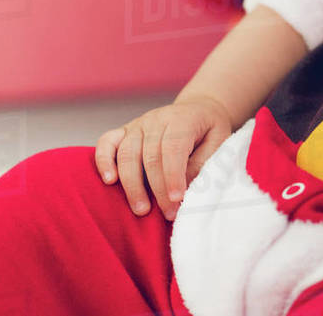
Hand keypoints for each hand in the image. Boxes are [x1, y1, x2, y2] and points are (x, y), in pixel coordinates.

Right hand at [93, 95, 232, 220]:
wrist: (198, 108)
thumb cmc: (209, 131)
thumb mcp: (219, 142)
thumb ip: (203, 162)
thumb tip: (185, 186)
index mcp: (182, 119)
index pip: (173, 148)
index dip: (173, 176)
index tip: (177, 200)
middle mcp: (157, 119)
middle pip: (150, 155)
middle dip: (157, 189)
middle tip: (167, 214)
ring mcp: (138, 124)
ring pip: (127, 153)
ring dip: (132, 184)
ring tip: (141, 210)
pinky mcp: (124, 130)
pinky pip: (106, 142)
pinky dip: (104, 160)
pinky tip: (109, 181)